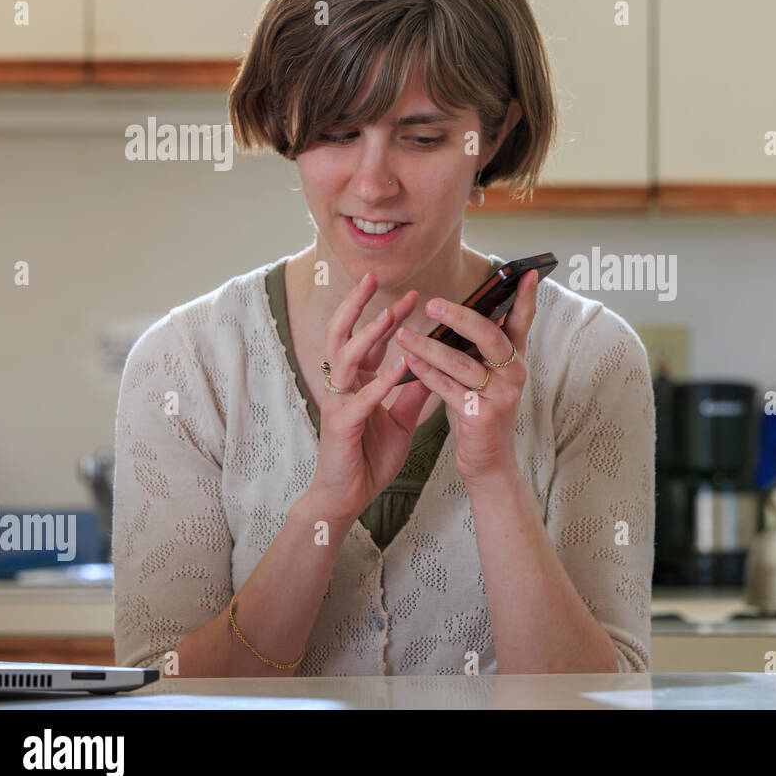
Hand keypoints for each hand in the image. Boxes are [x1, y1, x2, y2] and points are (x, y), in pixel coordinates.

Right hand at [304, 272, 433, 525]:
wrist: (348, 497)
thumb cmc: (370, 458)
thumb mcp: (401, 420)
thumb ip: (414, 392)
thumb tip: (437, 366)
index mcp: (357, 383)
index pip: (368, 339)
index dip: (387, 315)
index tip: (412, 295)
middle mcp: (343, 386)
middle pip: (344, 334)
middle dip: (359, 305)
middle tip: (375, 278)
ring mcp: (338, 403)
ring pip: (346, 358)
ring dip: (368, 335)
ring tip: (388, 315)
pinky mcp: (341, 425)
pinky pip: (360, 399)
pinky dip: (381, 382)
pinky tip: (400, 367)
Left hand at [394, 269, 538, 487]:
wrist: (488, 463)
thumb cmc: (481, 414)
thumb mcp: (487, 378)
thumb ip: (479, 351)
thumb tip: (458, 316)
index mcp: (516, 361)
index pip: (523, 323)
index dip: (525, 298)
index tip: (525, 272)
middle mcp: (515, 375)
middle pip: (491, 337)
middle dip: (461, 318)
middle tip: (433, 304)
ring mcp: (501, 396)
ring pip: (463, 364)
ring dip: (429, 348)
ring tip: (403, 334)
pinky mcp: (482, 416)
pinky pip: (448, 389)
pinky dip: (426, 374)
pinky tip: (408, 361)